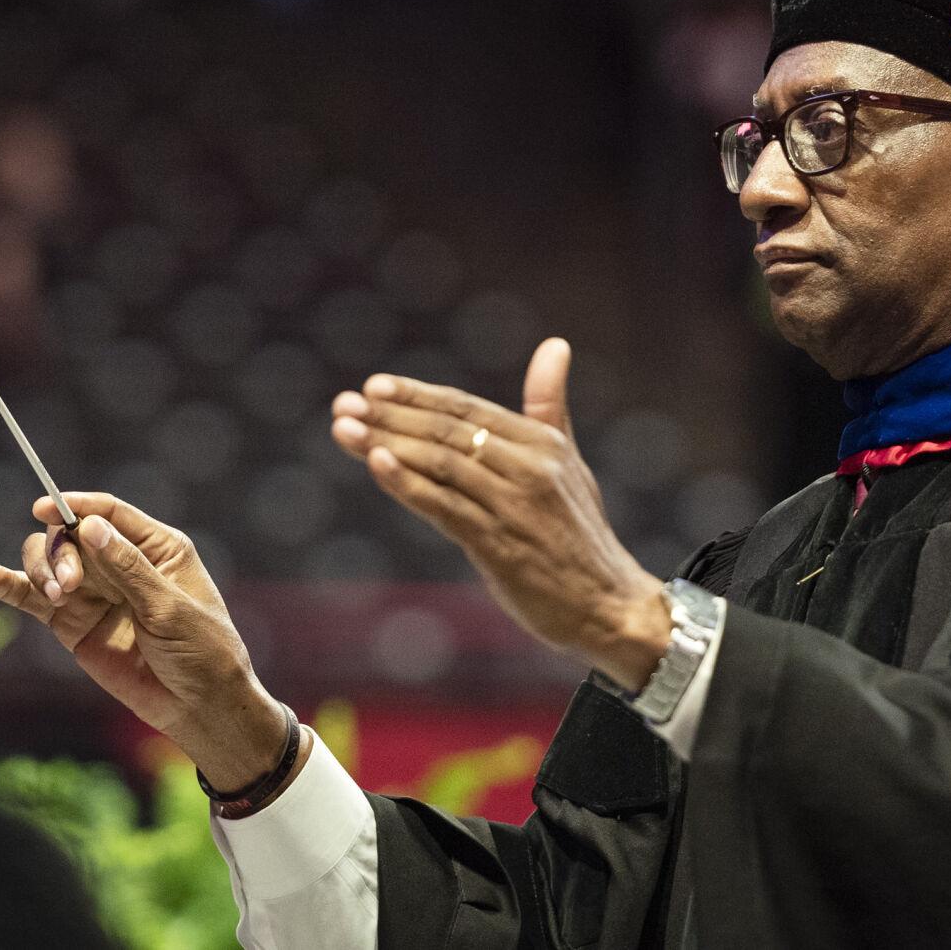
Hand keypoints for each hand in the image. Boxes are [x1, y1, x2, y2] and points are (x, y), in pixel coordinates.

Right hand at [0, 493, 301, 792]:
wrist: (197, 705)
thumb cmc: (200, 649)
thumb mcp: (169, 607)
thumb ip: (128, 568)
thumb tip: (90, 526)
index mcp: (156, 547)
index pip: (109, 514)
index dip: (76, 505)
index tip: (44, 507)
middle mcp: (120, 563)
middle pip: (72, 535)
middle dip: (60, 551)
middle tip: (68, 585)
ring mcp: (95, 593)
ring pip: (51, 562)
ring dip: (42, 569)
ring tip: (56, 596)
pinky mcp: (73, 624)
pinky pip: (37, 600)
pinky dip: (14, 587)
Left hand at [331, 338, 671, 690]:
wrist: (608, 605)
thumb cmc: (579, 533)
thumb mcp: (569, 462)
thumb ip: (549, 406)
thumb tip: (554, 344)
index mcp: (543, 443)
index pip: (468, 410)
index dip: (418, 396)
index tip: (373, 386)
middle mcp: (530, 467)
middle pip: (448, 432)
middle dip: (390, 416)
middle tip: (343, 404)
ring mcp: (515, 506)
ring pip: (441, 464)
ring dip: (386, 444)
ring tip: (343, 430)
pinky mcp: (500, 546)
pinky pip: (446, 508)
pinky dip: (408, 485)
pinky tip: (376, 465)